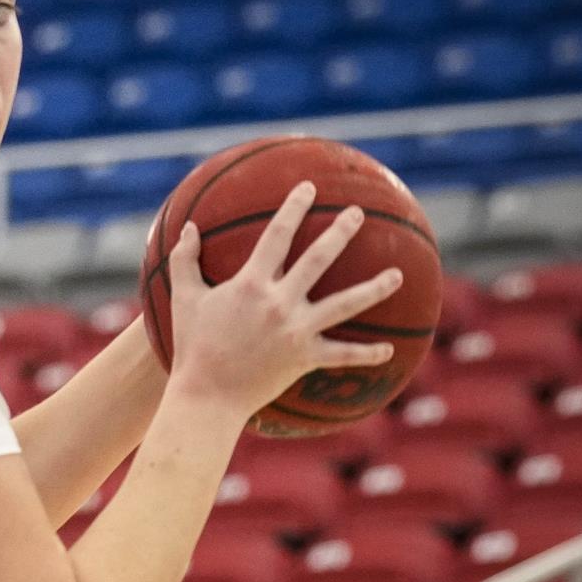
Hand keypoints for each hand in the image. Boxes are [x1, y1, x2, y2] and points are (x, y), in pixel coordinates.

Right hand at [164, 181, 403, 416]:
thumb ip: (184, 260)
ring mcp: (297, 330)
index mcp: (251, 283)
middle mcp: (279, 302)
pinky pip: (343, 355)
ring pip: (345, 304)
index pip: (276, 235)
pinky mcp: (305, 357)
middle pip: (319, 259)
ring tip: (398, 275)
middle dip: (340, 232)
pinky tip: (389, 349)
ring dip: (374, 289)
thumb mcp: (184, 298)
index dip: (293, 207)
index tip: (308, 188)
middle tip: (358, 213)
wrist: (206, 393)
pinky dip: (367, 354)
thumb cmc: (192, 344)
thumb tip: (188, 227)